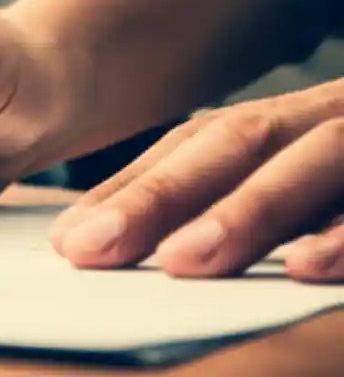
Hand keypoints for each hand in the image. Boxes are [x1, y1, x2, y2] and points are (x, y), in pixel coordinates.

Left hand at [49, 78, 343, 282]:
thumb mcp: (313, 180)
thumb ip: (253, 197)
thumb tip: (141, 249)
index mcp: (297, 122)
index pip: (199, 145)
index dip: (131, 186)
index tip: (67, 238)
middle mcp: (330, 118)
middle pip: (237, 143)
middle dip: (159, 195)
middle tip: (90, 246)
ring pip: (310, 159)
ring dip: (242, 211)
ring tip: (179, 260)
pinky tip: (303, 265)